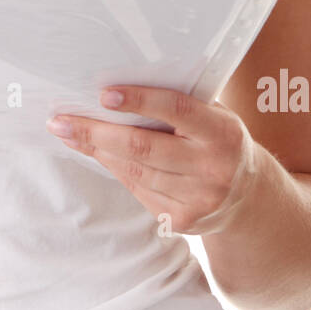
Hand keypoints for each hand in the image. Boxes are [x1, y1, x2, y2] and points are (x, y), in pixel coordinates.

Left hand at [46, 85, 257, 234]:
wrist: (248, 197)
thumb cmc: (218, 141)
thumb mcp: (214, 116)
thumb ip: (179, 103)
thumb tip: (117, 88)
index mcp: (222, 132)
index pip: (177, 110)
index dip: (139, 101)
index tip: (104, 94)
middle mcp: (212, 167)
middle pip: (143, 147)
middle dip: (96, 132)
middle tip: (61, 121)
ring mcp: (198, 199)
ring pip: (134, 170)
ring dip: (97, 150)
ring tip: (68, 134)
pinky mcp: (181, 221)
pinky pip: (137, 189)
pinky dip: (114, 168)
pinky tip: (96, 153)